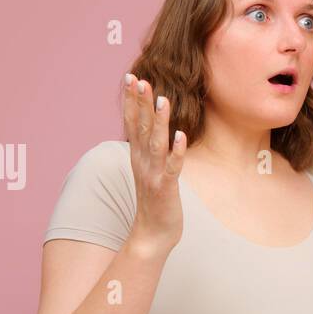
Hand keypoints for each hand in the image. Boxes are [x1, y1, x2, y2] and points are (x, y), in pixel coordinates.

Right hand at [123, 74, 186, 252]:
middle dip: (141, 103)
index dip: (132, 101)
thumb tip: (151, 130)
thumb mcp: (149, 171)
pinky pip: (172, 167)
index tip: (131, 78)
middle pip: (141, 127)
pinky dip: (176, 151)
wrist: (152, 235)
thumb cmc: (155, 202)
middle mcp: (142, 162)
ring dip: (159, 121)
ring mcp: (153, 175)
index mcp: (138, 157)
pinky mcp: (166, 188)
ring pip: (156, 143)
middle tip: (139, 79)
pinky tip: (180, 135)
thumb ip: (149, 151)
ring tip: (163, 99)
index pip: (133, 123)